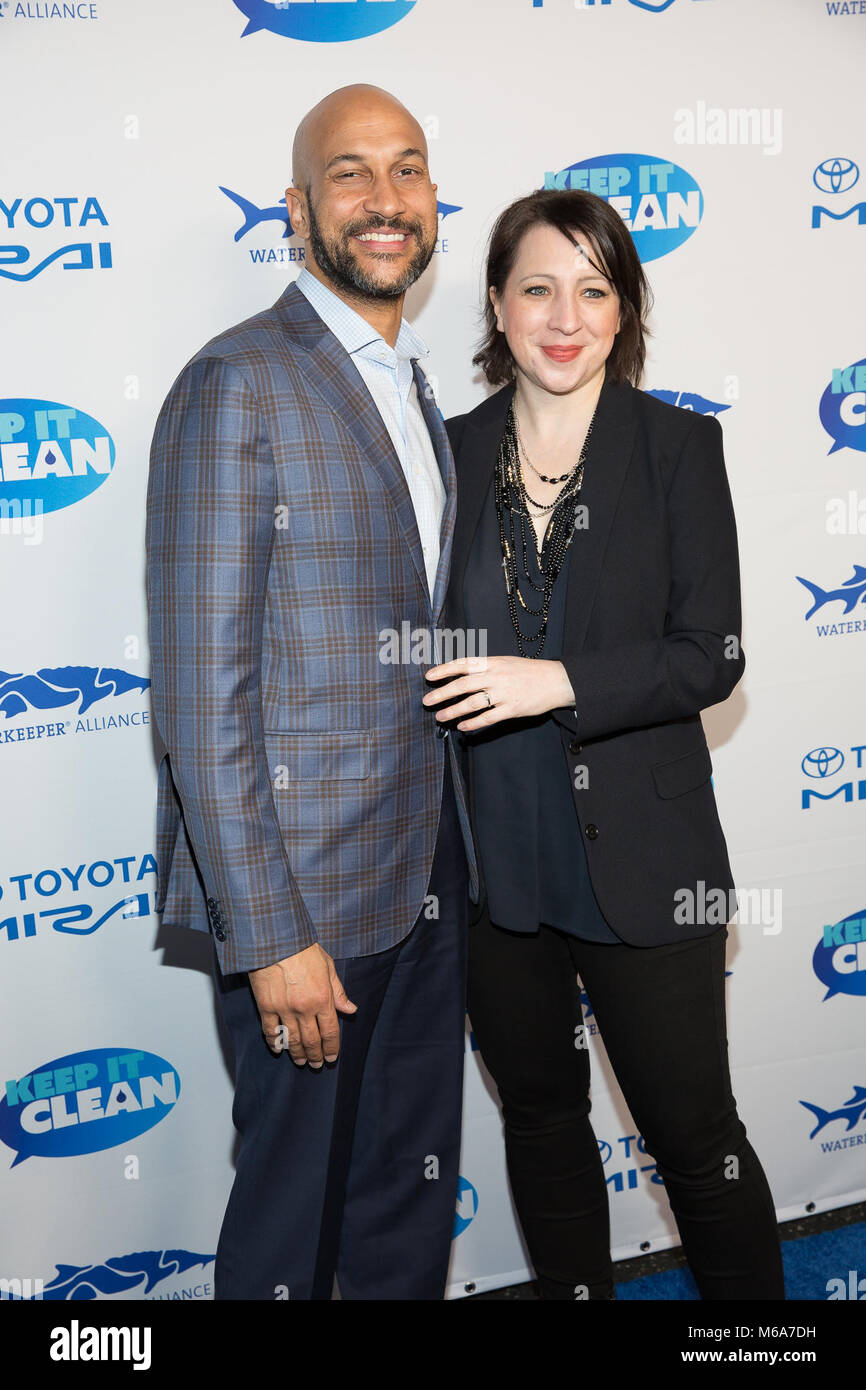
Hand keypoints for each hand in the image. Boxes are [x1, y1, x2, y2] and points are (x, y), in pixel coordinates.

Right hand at [248, 944, 356, 1067]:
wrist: (275, 940)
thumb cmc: (303, 949)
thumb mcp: (328, 966)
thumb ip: (338, 992)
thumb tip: (350, 1010)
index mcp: (323, 998)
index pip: (330, 1031)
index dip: (331, 1048)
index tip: (331, 1058)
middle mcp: (304, 1008)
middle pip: (311, 1040)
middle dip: (315, 1055)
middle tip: (316, 1064)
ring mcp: (284, 1009)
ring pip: (292, 1040)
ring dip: (297, 1054)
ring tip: (301, 1061)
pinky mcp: (266, 1007)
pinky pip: (270, 1031)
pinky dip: (275, 1043)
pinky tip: (279, 1049)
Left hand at [423, 655, 575, 732]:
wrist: (555, 680)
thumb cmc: (527, 671)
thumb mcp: (505, 662)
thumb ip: (484, 667)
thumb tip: (460, 675)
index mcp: (493, 662)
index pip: (463, 664)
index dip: (444, 670)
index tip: (429, 677)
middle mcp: (496, 676)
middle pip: (463, 685)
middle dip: (442, 694)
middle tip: (427, 701)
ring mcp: (504, 693)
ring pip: (472, 703)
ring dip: (454, 711)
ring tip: (440, 717)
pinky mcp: (512, 709)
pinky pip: (488, 718)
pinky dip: (473, 723)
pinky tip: (462, 726)